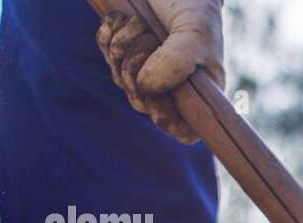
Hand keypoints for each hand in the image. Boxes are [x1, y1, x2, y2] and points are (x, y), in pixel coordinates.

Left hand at [96, 0, 224, 144]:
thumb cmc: (194, 6)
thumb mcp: (195, 33)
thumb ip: (177, 63)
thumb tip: (147, 88)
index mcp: (197, 91)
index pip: (183, 130)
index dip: (167, 121)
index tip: (158, 103)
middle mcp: (170, 86)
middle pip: (142, 102)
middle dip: (137, 69)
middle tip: (151, 40)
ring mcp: (144, 69)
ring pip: (120, 77)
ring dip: (124, 46)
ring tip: (141, 24)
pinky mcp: (122, 49)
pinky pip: (105, 52)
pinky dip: (110, 33)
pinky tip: (123, 19)